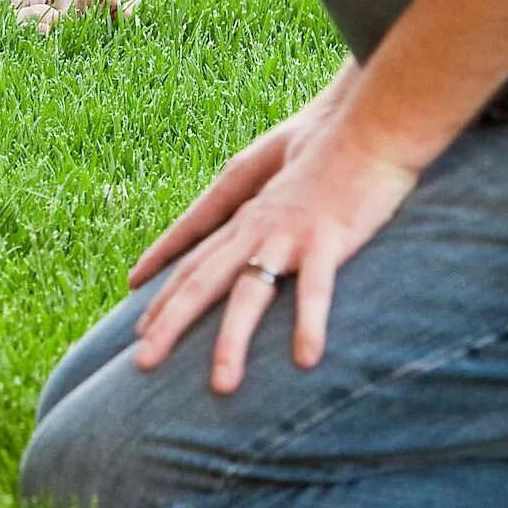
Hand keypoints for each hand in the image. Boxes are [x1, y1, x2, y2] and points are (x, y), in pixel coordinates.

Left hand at [129, 106, 417, 391]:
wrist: (370, 120)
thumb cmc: (335, 148)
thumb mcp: (287, 182)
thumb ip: (268, 214)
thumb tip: (262, 250)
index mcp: (247, 216)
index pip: (193, 261)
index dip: (164, 295)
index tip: (136, 328)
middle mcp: (257, 226)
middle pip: (202, 280)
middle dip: (169, 323)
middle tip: (141, 365)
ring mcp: (290, 233)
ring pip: (249, 292)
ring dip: (232, 341)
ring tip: (221, 386)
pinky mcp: (329, 237)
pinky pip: (316, 287)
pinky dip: (308, 322)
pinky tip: (305, 359)